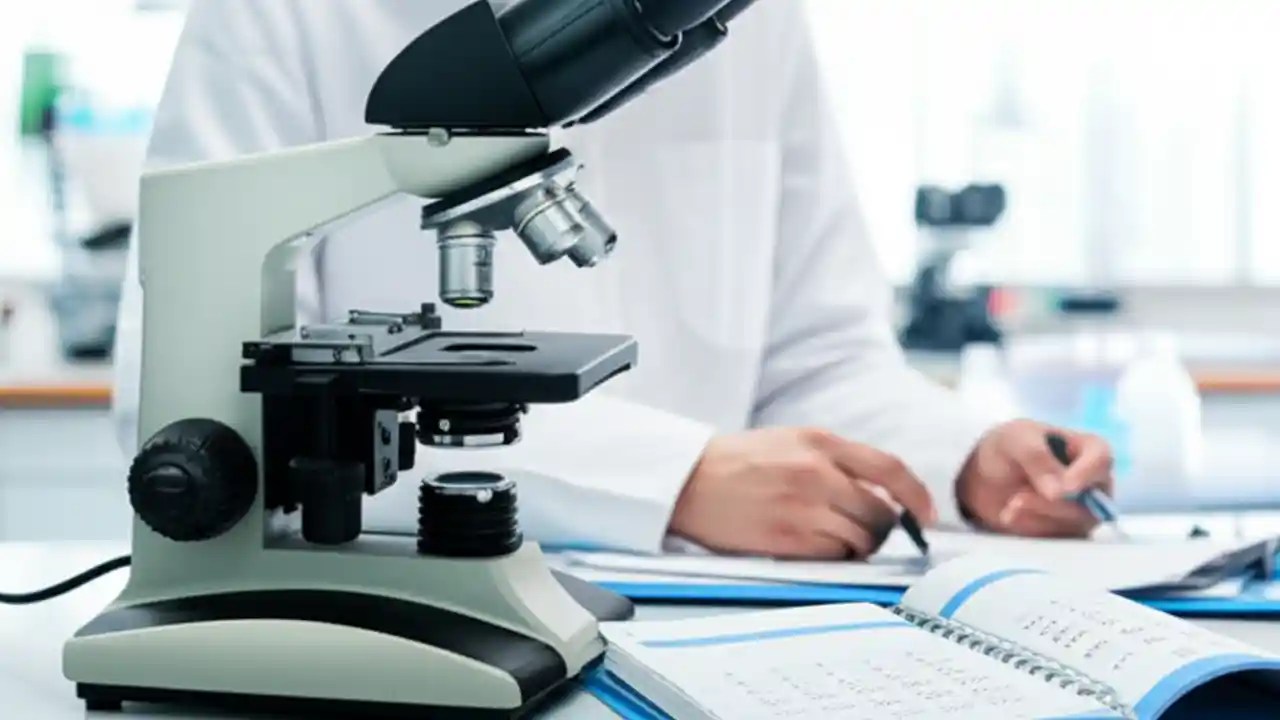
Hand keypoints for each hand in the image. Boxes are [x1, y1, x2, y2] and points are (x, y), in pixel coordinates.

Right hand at [669, 428, 937, 559]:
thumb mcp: (790, 441)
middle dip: (882, 528)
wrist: (689, 480)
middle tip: (869, 533)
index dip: (916, 496)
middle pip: (880, 513)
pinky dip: (833, 557)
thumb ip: (835, 460)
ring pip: (860, 540)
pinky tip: (813, 546)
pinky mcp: (787, 539)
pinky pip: (833, 557)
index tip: (926, 515)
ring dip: (857, 546)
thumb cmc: (738, 462)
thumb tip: (881, 494)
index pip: (889, 469)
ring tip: (833, 539)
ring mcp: (803, 508)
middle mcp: (817, 473)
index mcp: (820, 443)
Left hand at [956, 419, 1113, 537]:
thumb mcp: (1016, 439)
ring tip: (1009, 507)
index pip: (1102, 460)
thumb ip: (1037, 458)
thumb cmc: (1009, 446)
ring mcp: (1082, 510)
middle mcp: (1093, 482)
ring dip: (1038, 516)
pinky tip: (1010, 517)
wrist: (986, 475)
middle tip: (1017, 500)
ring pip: (1075, 524)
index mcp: (1088, 449)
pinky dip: (1032, 529)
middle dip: (1052, 504)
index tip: (1065, 488)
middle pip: (1093, 500)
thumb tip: (1059, 493)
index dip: (1086, 475)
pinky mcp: (1066, 531)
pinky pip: (1058, 538)